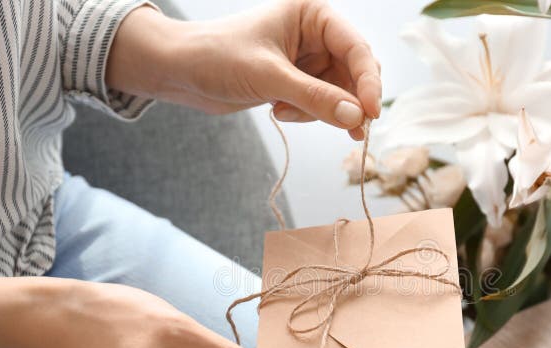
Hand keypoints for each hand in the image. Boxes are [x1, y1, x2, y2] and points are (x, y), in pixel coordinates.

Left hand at [108, 1, 381, 139]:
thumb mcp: (268, 77)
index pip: (356, 48)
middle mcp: (316, 34)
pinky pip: (322, 105)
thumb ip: (315, 98)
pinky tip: (279, 112)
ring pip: (340, 94)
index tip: (370, 115)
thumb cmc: (216, 57)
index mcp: (313, 14)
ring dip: (321, 112)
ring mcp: (309, 60)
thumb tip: (356, 118)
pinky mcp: (299, 82)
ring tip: (285, 113)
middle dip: (347, 102)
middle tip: (349, 129)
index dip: (367, 83)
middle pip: (355, 73)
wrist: (180, 71)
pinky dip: (309, 115)